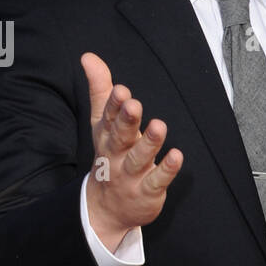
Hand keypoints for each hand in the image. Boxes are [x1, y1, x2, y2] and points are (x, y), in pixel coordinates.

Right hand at [81, 52, 182, 251]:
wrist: (106, 209)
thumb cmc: (110, 155)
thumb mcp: (102, 124)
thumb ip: (100, 90)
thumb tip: (88, 56)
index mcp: (105, 136)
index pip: (107, 118)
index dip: (113, 104)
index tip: (122, 90)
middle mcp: (115, 155)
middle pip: (120, 137)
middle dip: (126, 121)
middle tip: (134, 105)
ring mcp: (130, 175)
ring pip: (139, 158)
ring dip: (149, 143)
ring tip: (159, 126)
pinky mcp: (147, 192)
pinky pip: (157, 181)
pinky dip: (167, 169)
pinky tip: (177, 156)